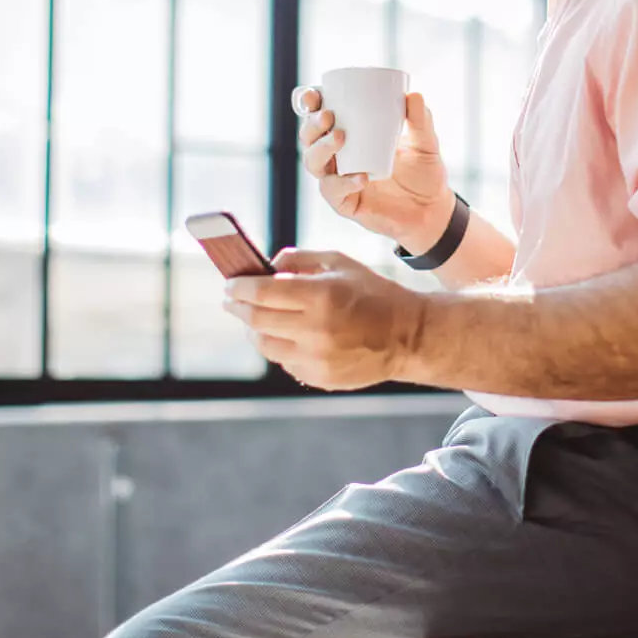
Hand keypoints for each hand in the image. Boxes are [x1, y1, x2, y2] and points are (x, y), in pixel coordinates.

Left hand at [222, 250, 426, 390]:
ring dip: (254, 329)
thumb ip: (299, 260)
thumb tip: (266, 268)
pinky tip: (288, 335)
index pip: (262, 292)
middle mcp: (316, 331)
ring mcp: (316, 359)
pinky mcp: (319, 378)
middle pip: (256, 320)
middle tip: (232, 299)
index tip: (230, 283)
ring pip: (265, 345)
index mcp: (321, 297)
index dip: (239, 287)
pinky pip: (285, 362)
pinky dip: (280, 346)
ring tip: (257, 318)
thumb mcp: (340, 262)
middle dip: (238, 307)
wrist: (408, 336)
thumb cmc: (373, 293)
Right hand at [297, 88, 454, 252]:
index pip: (321, 115)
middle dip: (311, 124)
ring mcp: (339, 180)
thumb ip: (421, 120)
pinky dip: (343, 182)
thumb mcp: (425, 142)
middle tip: (328, 115)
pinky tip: (361, 176)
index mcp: (351, 135)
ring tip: (340, 137)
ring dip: (321, 148)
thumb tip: (414, 95)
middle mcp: (338, 157)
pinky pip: (333, 192)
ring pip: (313, 163)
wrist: (432, 210)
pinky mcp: (345, 204)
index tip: (314, 94)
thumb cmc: (423, 173)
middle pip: (309, 137)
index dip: (309, 102)